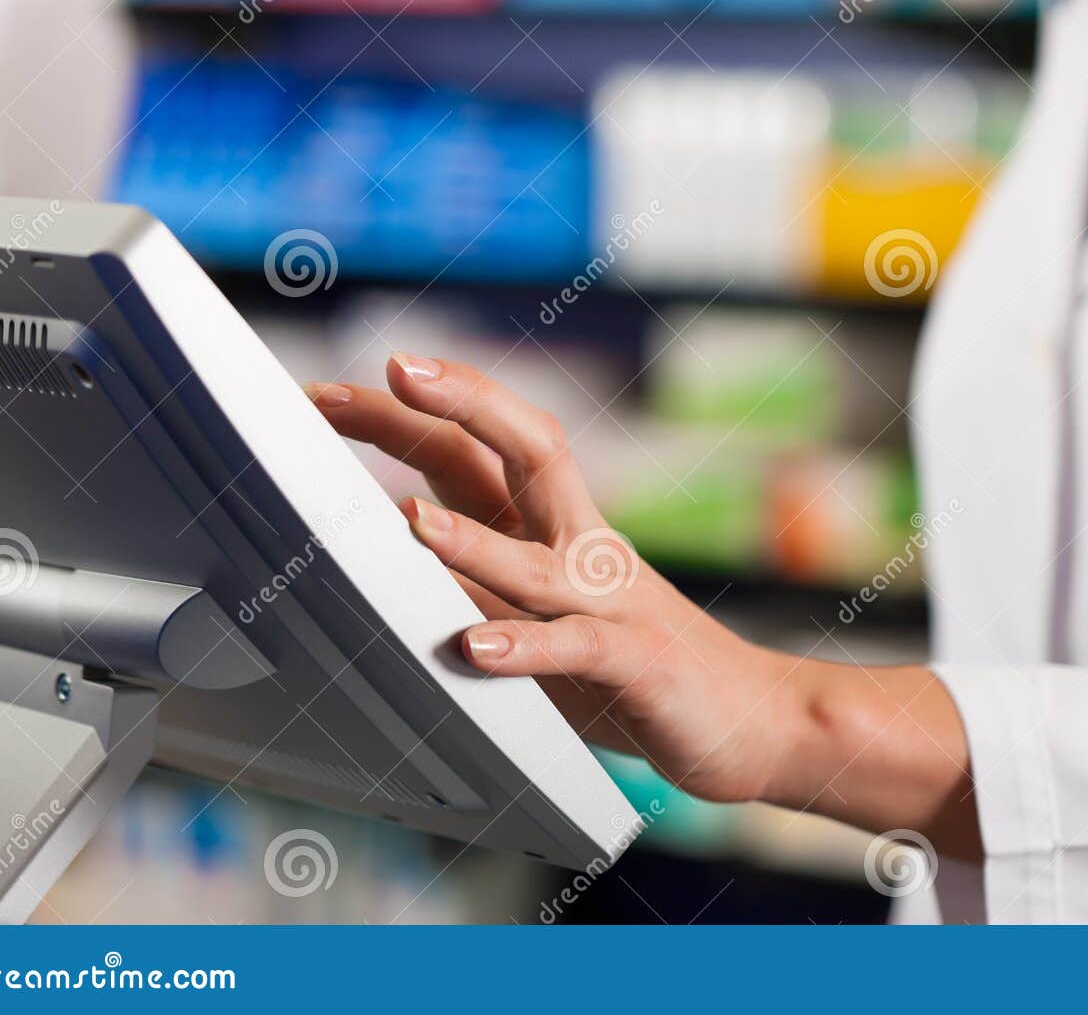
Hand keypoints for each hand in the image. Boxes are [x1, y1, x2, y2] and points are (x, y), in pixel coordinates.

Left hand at [306, 353, 978, 853]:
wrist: (757, 718)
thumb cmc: (639, 671)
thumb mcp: (548, 615)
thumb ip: (483, 578)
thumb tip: (385, 551)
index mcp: (560, 530)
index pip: (481, 447)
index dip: (411, 413)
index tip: (330, 393)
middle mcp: (586, 548)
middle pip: (531, 450)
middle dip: (462, 403)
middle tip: (392, 370)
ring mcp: (615, 601)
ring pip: (540, 558)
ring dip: (474, 540)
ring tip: (410, 525)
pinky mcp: (638, 662)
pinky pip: (578, 648)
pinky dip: (526, 646)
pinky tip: (476, 648)